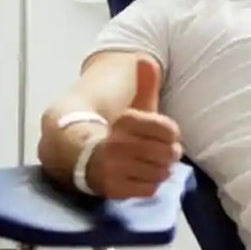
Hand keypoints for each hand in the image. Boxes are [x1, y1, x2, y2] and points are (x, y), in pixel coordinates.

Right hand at [87, 59, 182, 198]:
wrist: (80, 155)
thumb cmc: (119, 131)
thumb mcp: (133, 106)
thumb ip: (144, 84)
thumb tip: (146, 59)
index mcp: (125, 121)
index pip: (170, 131)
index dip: (170, 135)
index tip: (162, 135)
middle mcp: (116, 144)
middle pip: (168, 153)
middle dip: (167, 154)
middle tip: (157, 152)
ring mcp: (112, 168)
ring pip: (160, 173)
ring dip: (158, 170)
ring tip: (146, 163)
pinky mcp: (112, 189)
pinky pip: (149, 190)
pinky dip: (148, 185)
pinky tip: (137, 176)